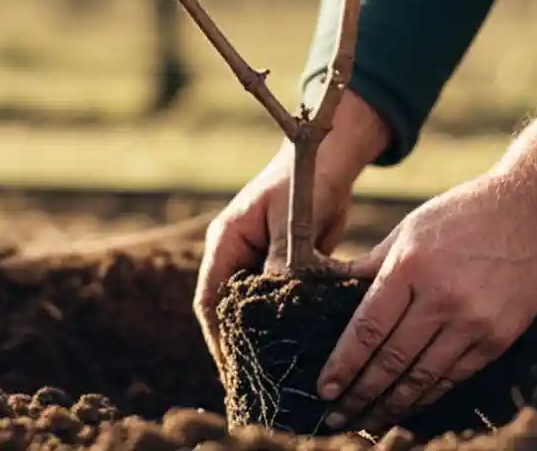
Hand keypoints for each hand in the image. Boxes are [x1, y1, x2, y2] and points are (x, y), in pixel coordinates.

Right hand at [195, 92, 388, 369]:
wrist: (327, 155)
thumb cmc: (304, 179)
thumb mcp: (291, 220)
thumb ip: (282, 260)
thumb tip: (276, 303)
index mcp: (226, 241)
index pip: (210, 298)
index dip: (217, 336)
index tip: (232, 369)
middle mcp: (236, 254)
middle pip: (229, 310)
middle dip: (240, 345)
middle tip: (258, 382)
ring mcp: (258, 261)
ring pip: (255, 309)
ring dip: (265, 337)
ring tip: (280, 374)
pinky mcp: (283, 266)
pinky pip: (280, 302)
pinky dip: (288, 323)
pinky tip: (303, 349)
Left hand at [317, 109, 536, 431]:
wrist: (530, 213)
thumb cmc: (459, 216)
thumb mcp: (407, 230)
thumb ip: (369, 266)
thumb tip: (323, 287)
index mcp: (410, 267)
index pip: (368, 328)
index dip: (344, 364)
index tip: (324, 389)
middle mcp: (441, 298)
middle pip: (392, 360)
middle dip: (360, 394)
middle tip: (338, 418)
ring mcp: (473, 321)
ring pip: (423, 376)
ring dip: (392, 405)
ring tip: (368, 423)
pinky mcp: (498, 337)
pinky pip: (455, 376)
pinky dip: (428, 395)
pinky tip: (408, 407)